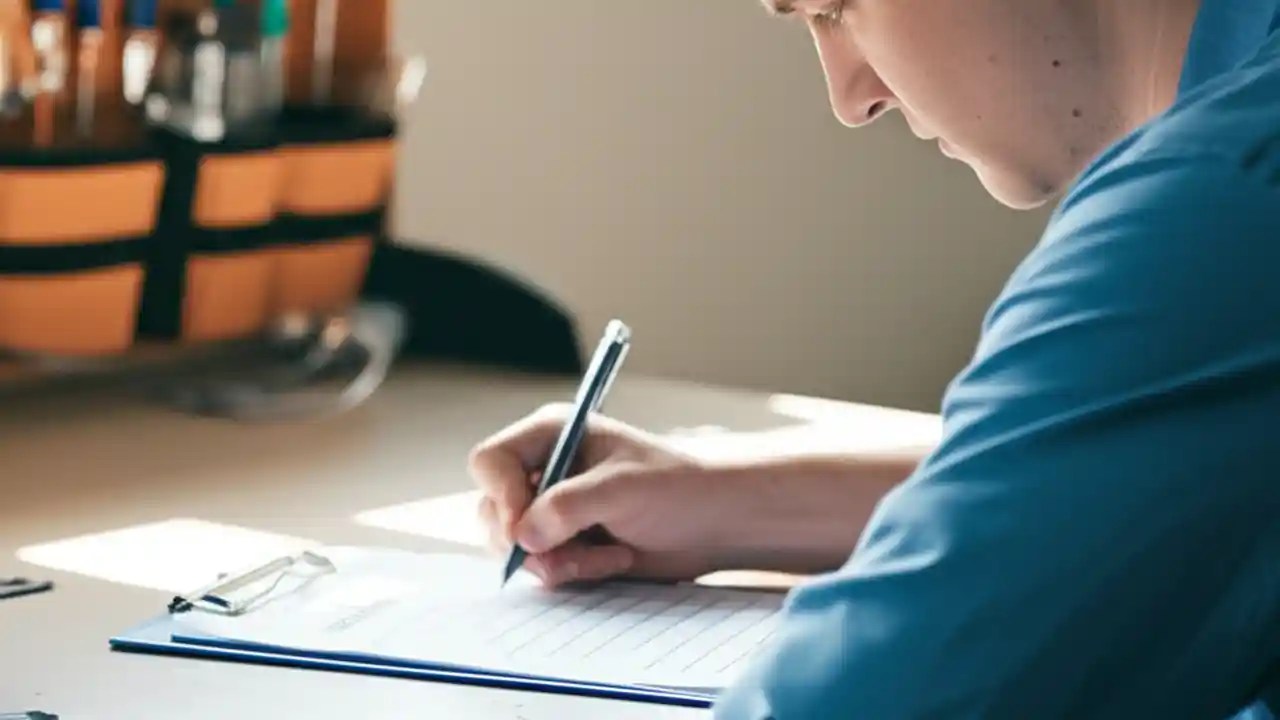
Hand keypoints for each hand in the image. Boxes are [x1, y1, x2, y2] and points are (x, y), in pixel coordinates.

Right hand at [469, 404, 734, 586]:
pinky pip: (541, 566)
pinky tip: (612, 560)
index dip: (501, 496)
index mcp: (552, 434)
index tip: (525, 529)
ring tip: (605, 556)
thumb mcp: (624, 489)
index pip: (491, 462)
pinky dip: (571, 572)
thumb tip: (522, 535)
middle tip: (571, 554)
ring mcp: (550, 508)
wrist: (715, 523)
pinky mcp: (563, 542)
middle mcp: (544, 468)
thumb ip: (570, 506)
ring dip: (556, 561)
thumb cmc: (678, 488)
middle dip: (531, 541)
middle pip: (492, 510)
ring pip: (515, 546)